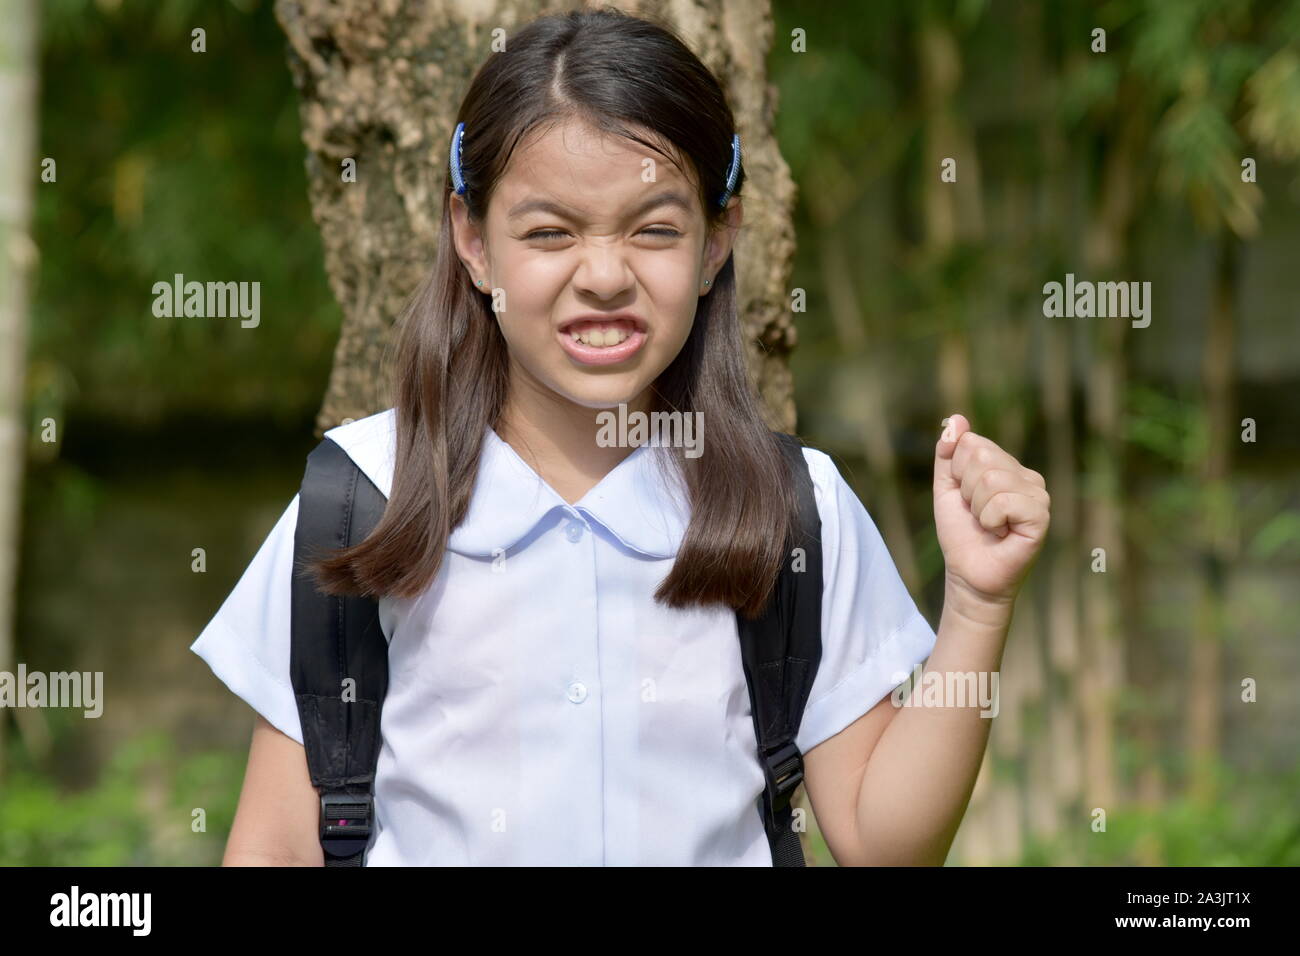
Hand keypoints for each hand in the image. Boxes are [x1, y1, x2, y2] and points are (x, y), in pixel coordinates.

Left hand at [933, 413, 1049, 612]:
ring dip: (977, 508)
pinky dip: (990, 520)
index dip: (957, 473)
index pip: (972, 443)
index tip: (965, 498)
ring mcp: (1038, 495)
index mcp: (1007, 465)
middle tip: (976, 514)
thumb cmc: (961, 533)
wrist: (969, 574)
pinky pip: (1003, 501)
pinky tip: (1000, 533)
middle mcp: (1027, 476)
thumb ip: (948, 454)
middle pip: (982, 457)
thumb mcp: (947, 488)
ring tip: (988, 525)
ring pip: (990, 479)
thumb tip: (956, 419)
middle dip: (966, 490)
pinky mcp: (1041, 515)